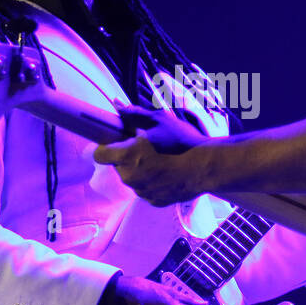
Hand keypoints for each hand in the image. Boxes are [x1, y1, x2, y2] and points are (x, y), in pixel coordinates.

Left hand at [94, 107, 211, 206]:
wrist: (205, 167)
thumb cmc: (182, 141)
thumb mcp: (158, 121)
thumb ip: (133, 114)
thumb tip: (116, 103)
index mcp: (126, 156)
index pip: (99, 155)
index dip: (106, 147)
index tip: (117, 142)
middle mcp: (129, 177)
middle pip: (118, 165)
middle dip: (127, 157)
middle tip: (146, 148)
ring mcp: (141, 191)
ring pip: (132, 178)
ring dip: (140, 170)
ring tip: (160, 160)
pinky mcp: (153, 201)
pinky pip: (146, 189)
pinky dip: (152, 182)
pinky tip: (167, 173)